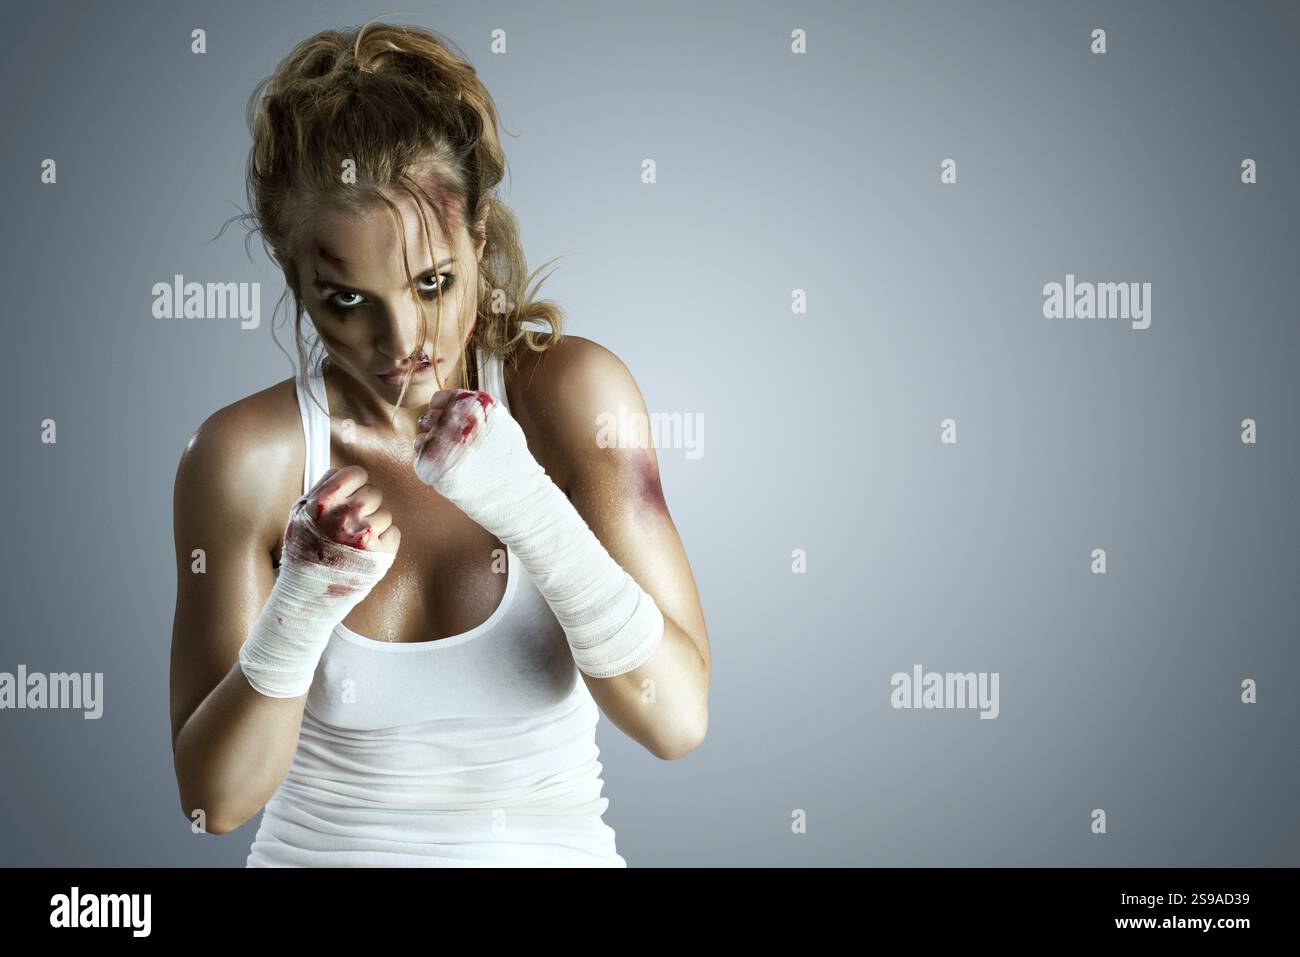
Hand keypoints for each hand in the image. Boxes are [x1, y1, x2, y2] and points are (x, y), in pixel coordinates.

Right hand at [283, 465, 400, 566]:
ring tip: (355, 540)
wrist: (307, 594)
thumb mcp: (300, 515)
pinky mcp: (380, 554)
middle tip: (351, 523)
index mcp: (323, 503)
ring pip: (385, 514)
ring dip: (375, 525)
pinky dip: (384, 542)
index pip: (356, 473)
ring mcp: (364, 536)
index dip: (356, 484)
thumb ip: (321, 489)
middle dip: (366, 506)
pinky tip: (365, 551)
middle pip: (374, 493)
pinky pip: (394, 533)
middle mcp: (344, 516)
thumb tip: (341, 471)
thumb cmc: (304, 551)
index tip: (351, 494)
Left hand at [411, 387, 540, 530]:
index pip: (439, 399)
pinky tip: (448, 469)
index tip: (447, 421)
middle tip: (448, 444)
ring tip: (450, 458)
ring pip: (421, 438)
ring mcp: (445, 442)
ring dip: (430, 447)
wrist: (516, 491)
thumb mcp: (500, 421)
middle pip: (428, 418)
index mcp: (474, 405)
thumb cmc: (508, 457)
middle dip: (434, 429)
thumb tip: (447, 405)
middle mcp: (458, 419)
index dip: (439, 409)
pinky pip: (421, 459)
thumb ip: (475, 409)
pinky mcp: (434, 465)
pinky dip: (431, 464)